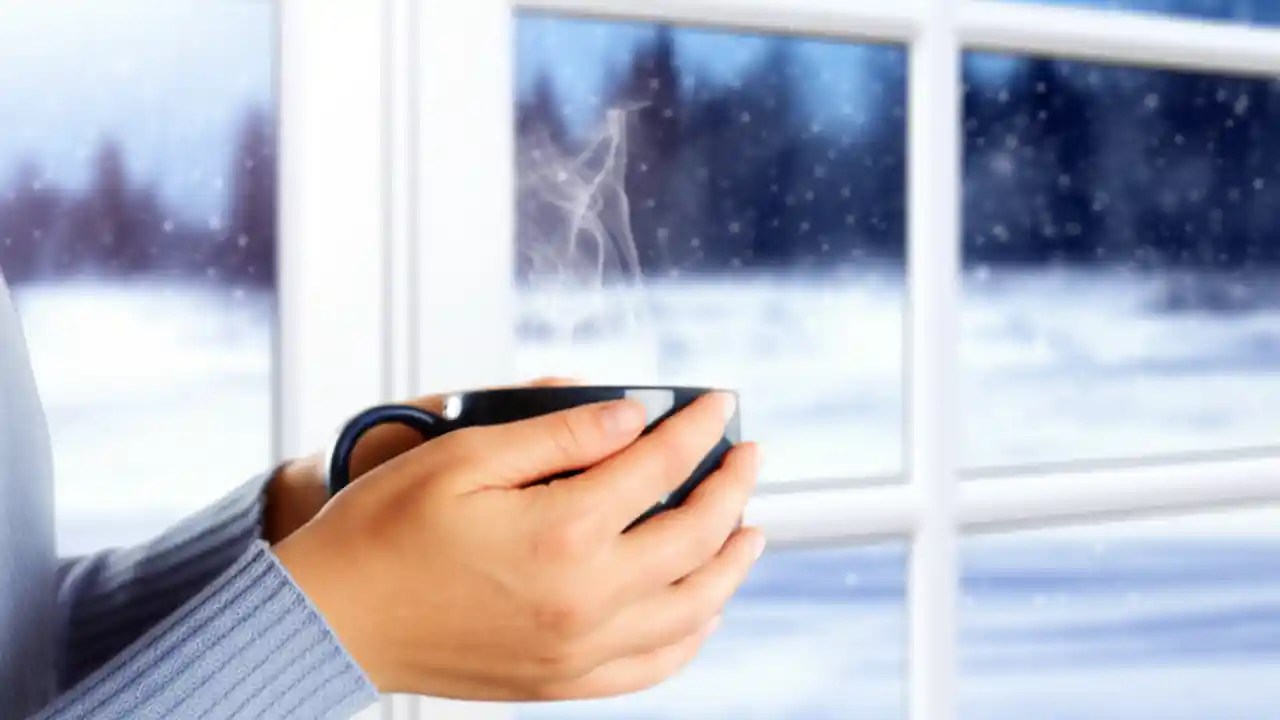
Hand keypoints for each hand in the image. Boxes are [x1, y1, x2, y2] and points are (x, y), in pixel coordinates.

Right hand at [272, 392, 762, 700]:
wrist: (332, 619)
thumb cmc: (383, 533)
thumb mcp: (464, 456)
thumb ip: (559, 434)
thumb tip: (632, 415)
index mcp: (561, 532)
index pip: (660, 467)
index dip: (699, 428)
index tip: (720, 403)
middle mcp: (584, 598)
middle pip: (695, 538)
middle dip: (732, 489)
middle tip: (747, 456)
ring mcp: (578, 649)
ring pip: (692, 608)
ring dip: (731, 564)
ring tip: (748, 530)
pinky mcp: (562, 682)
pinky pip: (654, 665)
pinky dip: (692, 632)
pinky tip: (700, 606)